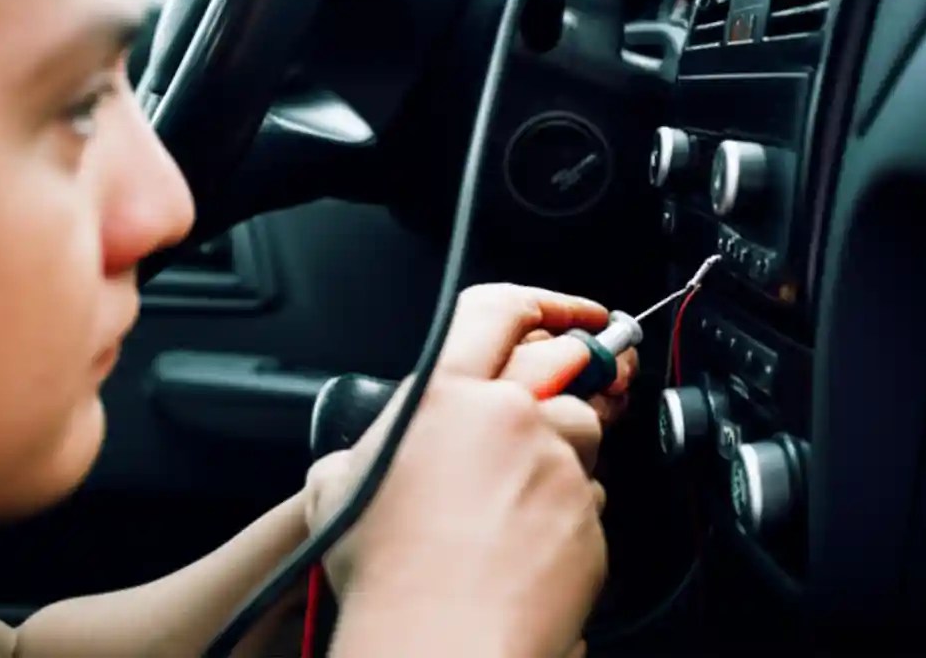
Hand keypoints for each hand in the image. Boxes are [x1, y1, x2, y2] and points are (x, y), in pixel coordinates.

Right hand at [304, 284, 637, 655]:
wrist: (437, 641)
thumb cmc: (385, 571)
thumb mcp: (335, 485)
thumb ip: (368, 444)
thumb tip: (370, 451)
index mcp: (441, 393)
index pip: (500, 311)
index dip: (545, 301)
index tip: (576, 311)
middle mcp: (506, 417)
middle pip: (566, 368)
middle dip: (582, 373)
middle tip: (582, 390)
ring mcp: (554, 466)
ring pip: (582, 435)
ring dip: (562, 456)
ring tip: (515, 506)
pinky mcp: (587, 517)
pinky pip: (589, 500)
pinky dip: (566, 514)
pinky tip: (526, 547)